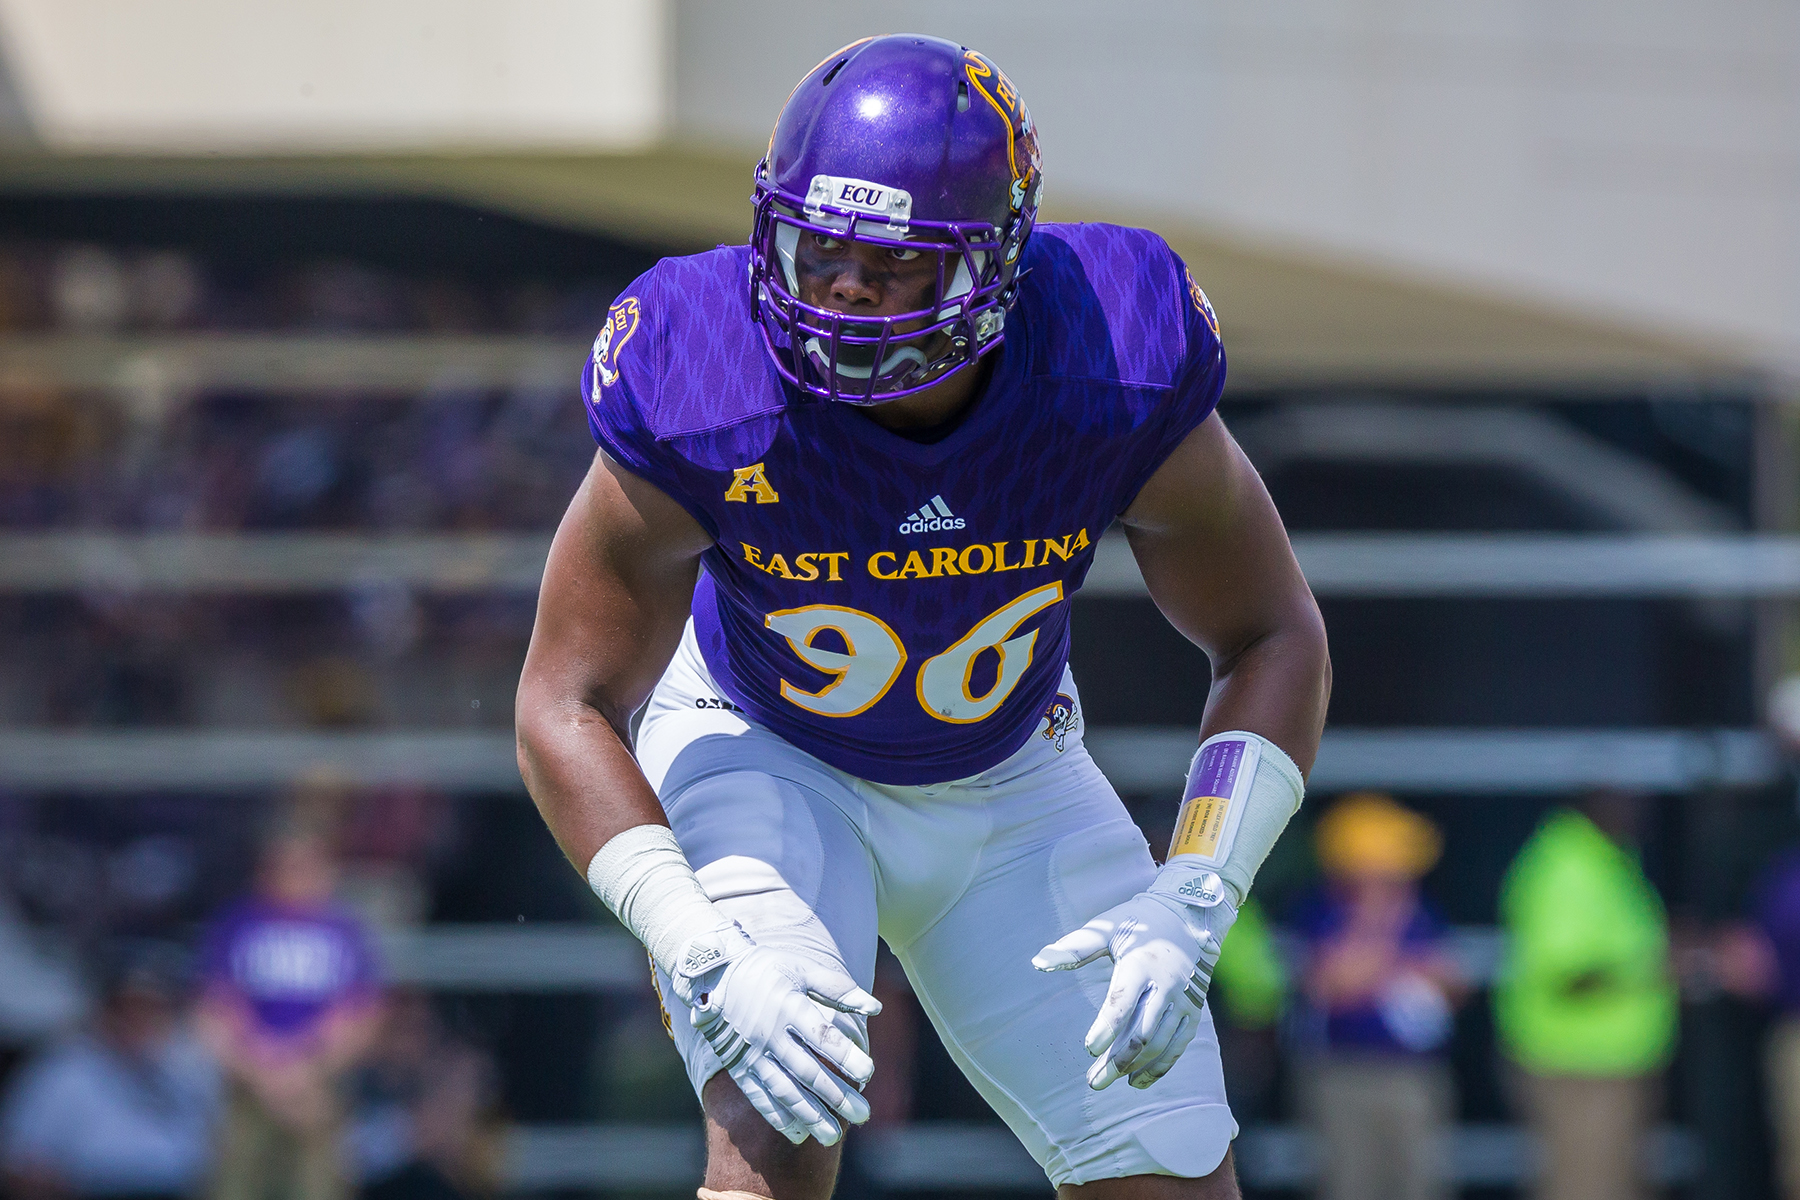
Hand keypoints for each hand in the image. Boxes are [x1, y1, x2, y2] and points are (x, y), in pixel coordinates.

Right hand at [673, 924, 881, 1144]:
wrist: (712, 975)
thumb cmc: (764, 969)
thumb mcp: (801, 969)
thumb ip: (837, 989)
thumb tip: (876, 1008)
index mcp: (789, 1006)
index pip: (822, 1036)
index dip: (845, 1056)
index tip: (868, 1074)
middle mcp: (770, 1034)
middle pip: (808, 1070)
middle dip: (837, 1095)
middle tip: (863, 1115)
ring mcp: (752, 1053)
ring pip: (784, 1090)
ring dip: (810, 1115)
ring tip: (833, 1136)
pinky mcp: (738, 1066)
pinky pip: (759, 1096)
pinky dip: (777, 1116)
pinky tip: (798, 1133)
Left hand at [1034, 877, 1234, 1089]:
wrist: (1188, 917)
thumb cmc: (1139, 923)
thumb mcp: (1106, 928)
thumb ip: (1074, 948)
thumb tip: (1038, 962)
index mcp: (1141, 965)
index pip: (1122, 1003)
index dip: (1106, 1028)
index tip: (1089, 1048)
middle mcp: (1165, 986)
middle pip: (1142, 1033)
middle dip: (1117, 1060)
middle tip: (1094, 1081)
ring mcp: (1183, 1001)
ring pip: (1160, 1044)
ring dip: (1134, 1067)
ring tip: (1107, 1081)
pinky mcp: (1193, 1011)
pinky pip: (1178, 1045)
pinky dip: (1160, 1067)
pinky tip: (1137, 1081)